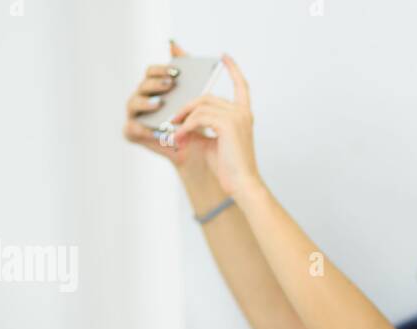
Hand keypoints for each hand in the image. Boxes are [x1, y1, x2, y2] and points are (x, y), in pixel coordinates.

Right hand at [121, 39, 210, 171]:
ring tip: (159, 104)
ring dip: (146, 102)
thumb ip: (193, 78)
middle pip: (144, 83)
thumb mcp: (198, 101)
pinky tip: (155, 129)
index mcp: (156, 88)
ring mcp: (136, 114)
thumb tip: (183, 48)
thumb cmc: (197, 126)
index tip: (177, 69)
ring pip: (135, 102)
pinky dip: (143, 128)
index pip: (154, 71)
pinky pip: (132, 128)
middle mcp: (143, 98)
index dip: (163, 67)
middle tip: (170, 84)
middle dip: (156, 82)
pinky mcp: (132, 132)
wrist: (198, 155)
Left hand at [170, 54, 261, 195]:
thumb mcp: (211, 143)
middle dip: (186, 107)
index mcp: (243, 115)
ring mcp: (236, 116)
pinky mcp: (228, 124)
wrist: (241, 184)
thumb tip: (180, 119)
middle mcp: (242, 112)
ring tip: (175, 133)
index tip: (225, 57)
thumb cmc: (229, 168)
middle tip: (173, 121)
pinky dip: (186, 127)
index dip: (233, 70)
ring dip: (183, 119)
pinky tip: (180, 138)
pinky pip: (199, 118)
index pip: (241, 86)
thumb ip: (200, 127)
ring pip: (201, 106)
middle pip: (207, 97)